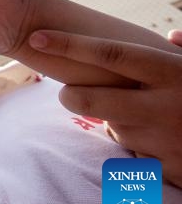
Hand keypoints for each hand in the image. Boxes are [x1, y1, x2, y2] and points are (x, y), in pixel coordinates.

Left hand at [28, 29, 181, 188]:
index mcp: (170, 71)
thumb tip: (173, 35)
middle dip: (70, 96)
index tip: (36, 37)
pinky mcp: (166, 168)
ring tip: (141, 117)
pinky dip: (138, 148)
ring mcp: (161, 138)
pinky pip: (133, 155)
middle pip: (89, 99)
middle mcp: (162, 104)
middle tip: (69, 93)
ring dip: (114, 123)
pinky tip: (159, 142)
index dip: (68, 45)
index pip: (109, 53)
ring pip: (110, 128)